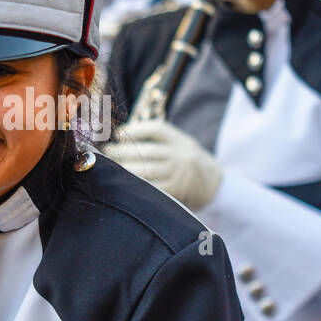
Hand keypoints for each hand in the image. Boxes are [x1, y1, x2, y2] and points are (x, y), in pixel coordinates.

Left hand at [103, 119, 223, 210]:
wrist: (212, 184)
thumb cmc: (186, 160)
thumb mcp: (179, 143)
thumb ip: (156, 139)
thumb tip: (121, 136)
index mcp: (180, 140)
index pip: (156, 129)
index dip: (135, 129)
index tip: (119, 134)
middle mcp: (181, 155)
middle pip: (146, 151)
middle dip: (122, 151)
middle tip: (108, 151)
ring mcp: (178, 174)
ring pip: (145, 170)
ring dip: (124, 168)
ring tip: (112, 165)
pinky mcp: (174, 191)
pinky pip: (149, 186)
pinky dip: (134, 183)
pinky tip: (123, 180)